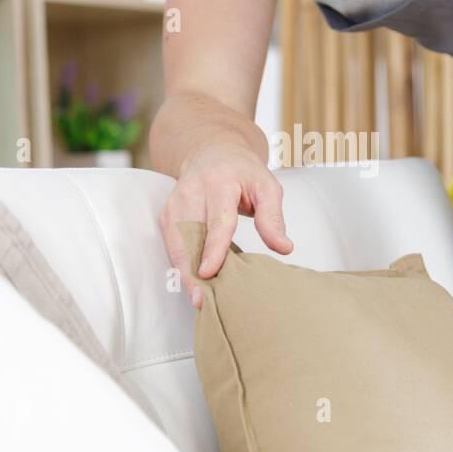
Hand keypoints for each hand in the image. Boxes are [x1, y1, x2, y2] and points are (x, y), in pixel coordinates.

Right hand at [158, 142, 292, 309]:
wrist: (213, 152)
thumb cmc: (242, 172)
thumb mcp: (267, 187)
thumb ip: (273, 218)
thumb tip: (284, 247)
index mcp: (220, 181)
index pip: (217, 219)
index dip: (213, 248)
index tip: (209, 272)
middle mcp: (193, 190)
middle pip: (191, 235)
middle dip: (193, 269)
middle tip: (201, 299)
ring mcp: (176, 201)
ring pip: (177, 242)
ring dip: (183, 271)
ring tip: (195, 297)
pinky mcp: (168, 213)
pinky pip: (171, 242)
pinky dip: (179, 263)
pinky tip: (189, 282)